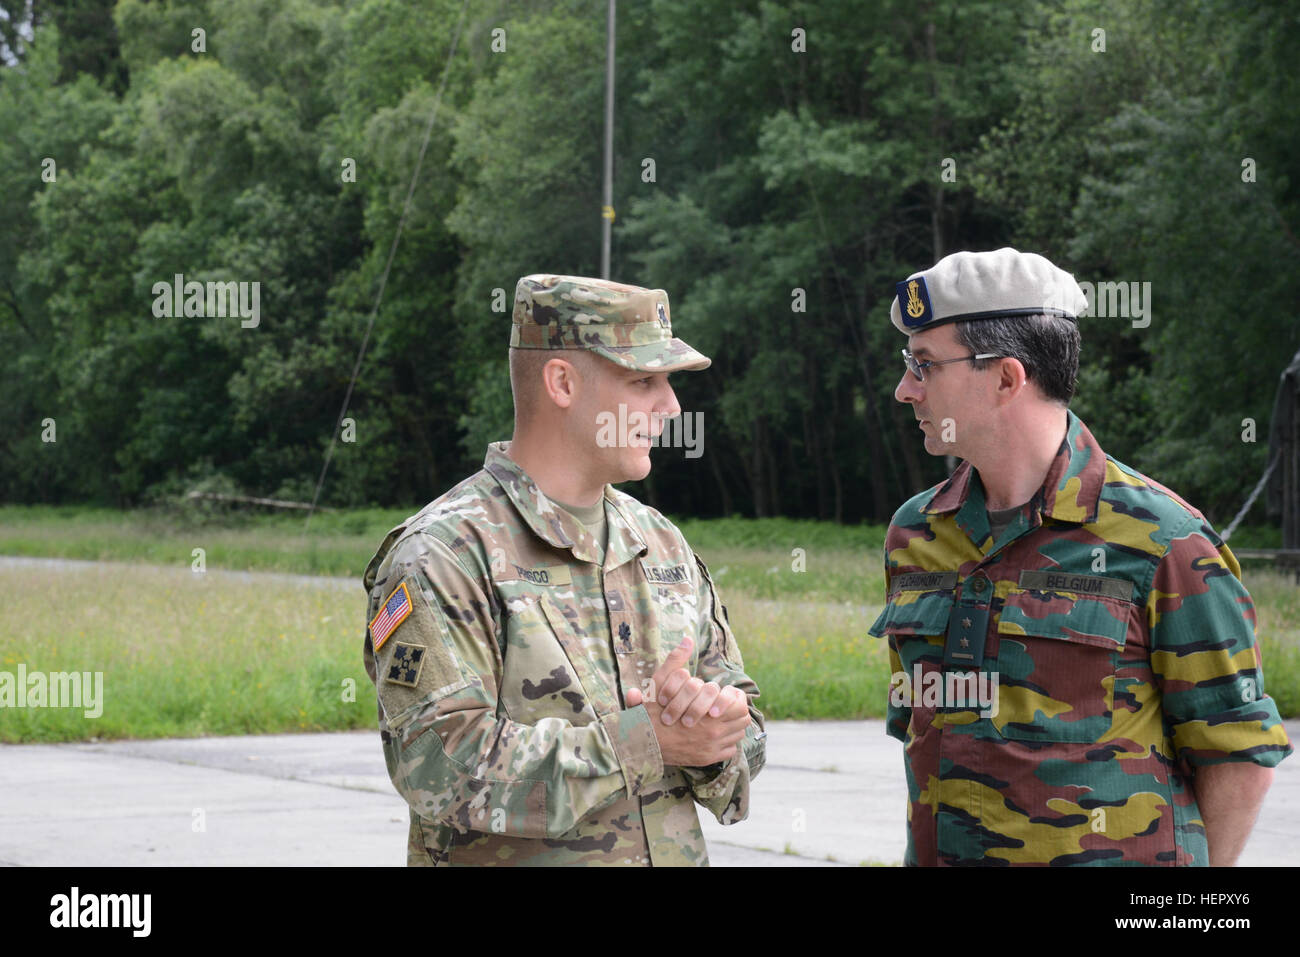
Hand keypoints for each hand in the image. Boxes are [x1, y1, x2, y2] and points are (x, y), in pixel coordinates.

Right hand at [625, 637, 750, 766]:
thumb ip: (676, 660)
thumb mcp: (662, 683)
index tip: (725, 693)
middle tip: (724, 705)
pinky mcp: (708, 759)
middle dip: (735, 710)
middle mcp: (714, 733)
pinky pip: (729, 750)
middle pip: (742, 719)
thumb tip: (687, 639)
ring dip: (732, 725)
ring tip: (720, 718)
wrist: (641, 744)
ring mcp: (712, 748)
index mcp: (709, 714)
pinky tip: (714, 735)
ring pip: (737, 734)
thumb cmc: (652, 712)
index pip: (740, 705)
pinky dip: (726, 742)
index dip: (734, 697)